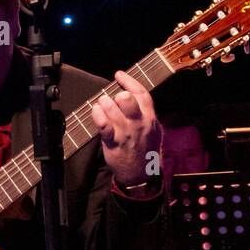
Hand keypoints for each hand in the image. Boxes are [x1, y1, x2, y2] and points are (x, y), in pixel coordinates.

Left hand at [90, 70, 161, 186]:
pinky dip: (97, 115)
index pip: (141, 93)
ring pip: (112, 109)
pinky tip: (95, 111)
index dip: (129, 81)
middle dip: (116, 94)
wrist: (140, 174)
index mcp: (150, 118)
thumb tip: (134, 96)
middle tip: (111, 99)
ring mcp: (126, 133)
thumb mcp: (153, 130)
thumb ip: (146, 114)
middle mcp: (139, 124)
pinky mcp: (114, 143)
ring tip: (100, 105)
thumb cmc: (145, 150)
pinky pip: (104, 125)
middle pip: (127, 99)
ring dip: (103, 103)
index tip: (119, 75)